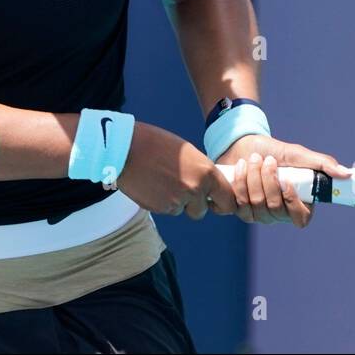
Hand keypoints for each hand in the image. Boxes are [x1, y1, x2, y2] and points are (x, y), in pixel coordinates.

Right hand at [116, 122, 237, 219]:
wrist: (126, 148)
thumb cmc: (156, 143)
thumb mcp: (188, 152)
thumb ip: (201, 171)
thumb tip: (208, 186)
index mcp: (206, 172)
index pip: (227, 199)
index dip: (222, 202)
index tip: (215, 201)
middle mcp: (195, 189)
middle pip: (202, 210)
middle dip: (194, 204)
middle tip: (183, 190)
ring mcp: (177, 201)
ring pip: (182, 210)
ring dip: (176, 202)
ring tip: (162, 181)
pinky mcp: (160, 208)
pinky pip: (167, 210)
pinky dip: (162, 202)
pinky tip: (153, 185)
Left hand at [214, 135, 350, 227]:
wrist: (242, 145)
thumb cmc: (273, 151)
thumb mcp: (297, 154)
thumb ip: (321, 164)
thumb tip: (346, 174)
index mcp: (297, 203)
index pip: (301, 219)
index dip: (293, 203)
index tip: (287, 181)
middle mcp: (278, 213)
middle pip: (275, 209)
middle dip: (269, 180)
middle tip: (267, 160)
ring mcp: (258, 214)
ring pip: (256, 205)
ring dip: (253, 177)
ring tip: (253, 159)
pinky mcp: (239, 210)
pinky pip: (238, 204)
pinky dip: (239, 181)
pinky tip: (240, 167)